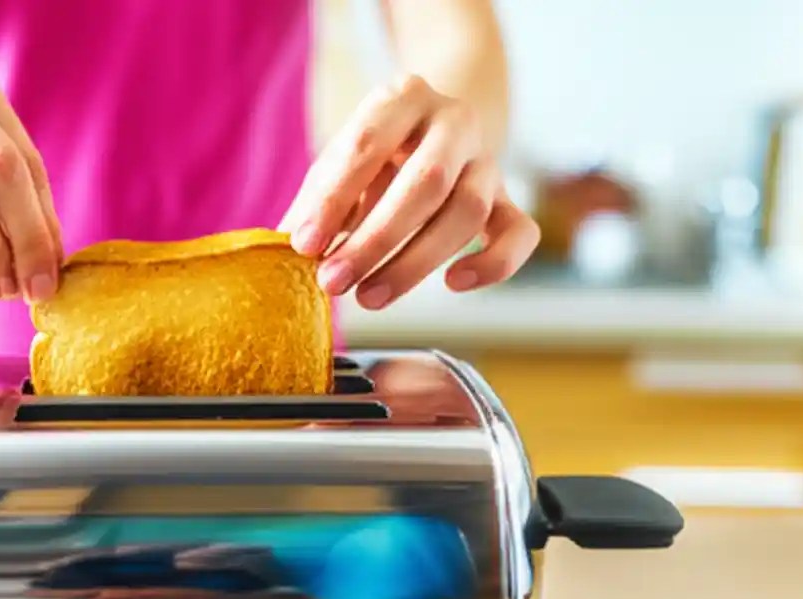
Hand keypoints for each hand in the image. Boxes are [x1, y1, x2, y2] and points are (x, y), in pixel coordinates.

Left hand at [279, 74, 538, 309]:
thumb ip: (315, 203)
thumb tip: (282, 251)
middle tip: (332, 283)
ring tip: (369, 298)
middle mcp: (454, 121)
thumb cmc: (376, 153)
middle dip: (374, 241)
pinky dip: (493, 264)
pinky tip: (453, 284)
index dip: (332, 200)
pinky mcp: (510, 198)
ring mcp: (488, 160)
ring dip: (415, 263)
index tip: (303, 246)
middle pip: (424, 183)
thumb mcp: (340, 163)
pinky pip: (520, 233)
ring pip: (467, 212)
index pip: (367, 145)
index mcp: (403, 97)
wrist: (438, 126)